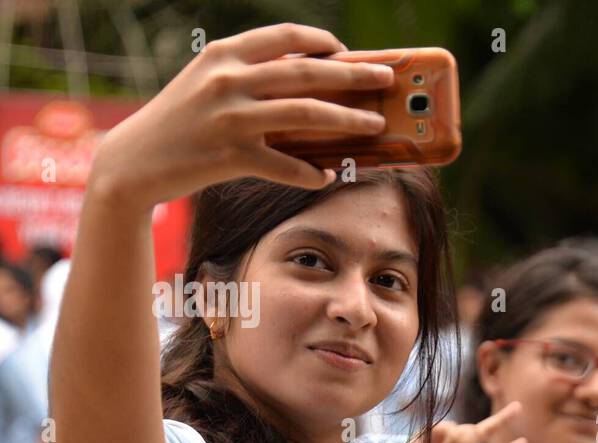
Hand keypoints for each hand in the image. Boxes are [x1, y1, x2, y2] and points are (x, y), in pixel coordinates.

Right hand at [90, 23, 394, 209]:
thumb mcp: (207, 83)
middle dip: (354, 75)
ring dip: (347, 120)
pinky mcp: (230, 157)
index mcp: (224, 55)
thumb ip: (250, 75)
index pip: (285, 36)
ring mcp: (229, 118)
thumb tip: (311, 83)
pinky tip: (328, 176)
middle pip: (307, 73)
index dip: (323, 41)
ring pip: (305, 114)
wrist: (134, 160)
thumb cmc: (180, 121)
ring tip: (376, 126)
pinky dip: (310, 172)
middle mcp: (227, 81)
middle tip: (387, 79)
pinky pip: (285, 165)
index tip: (347, 50)